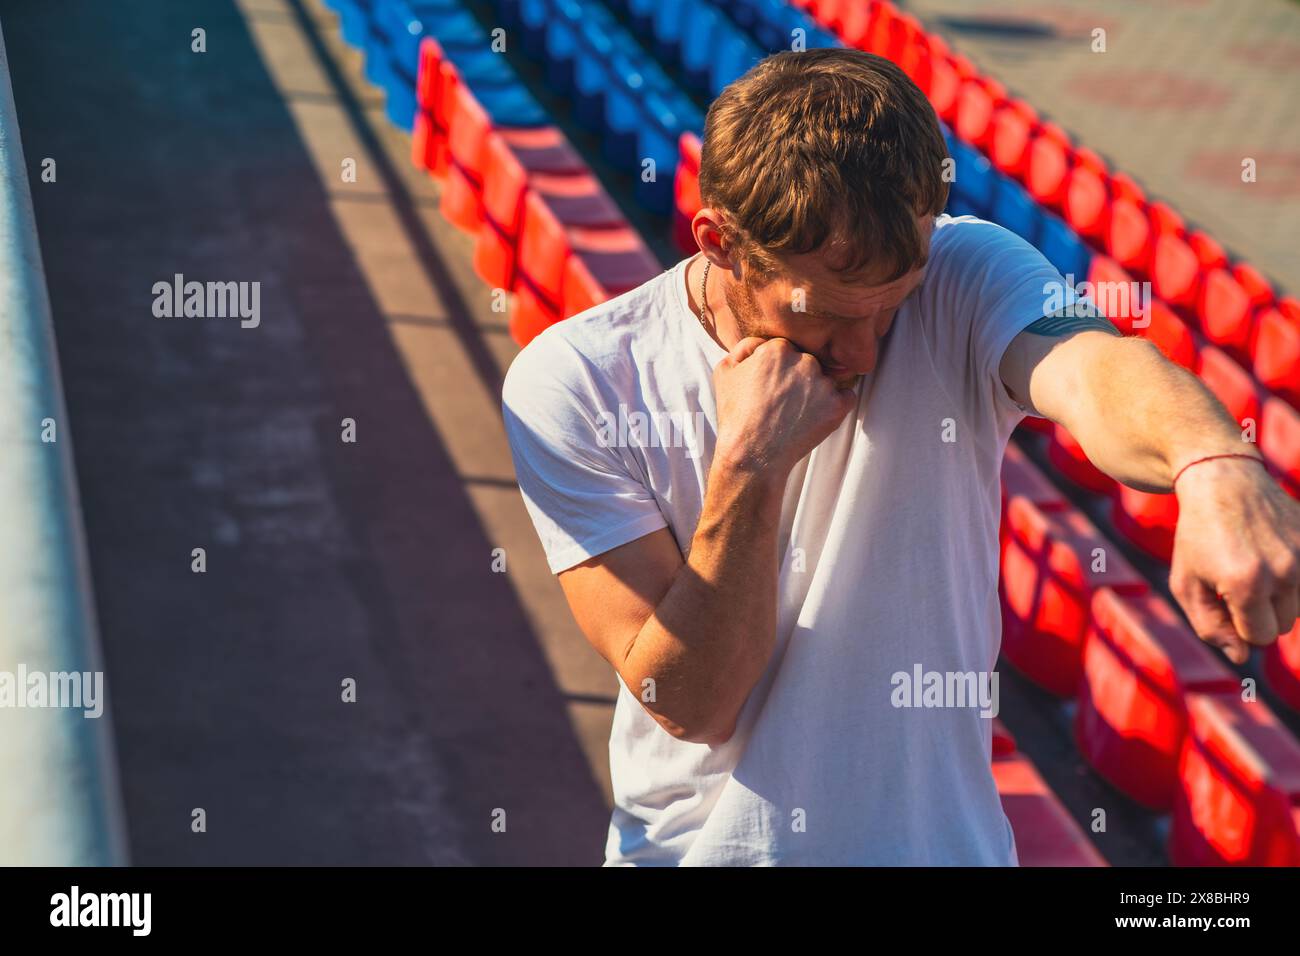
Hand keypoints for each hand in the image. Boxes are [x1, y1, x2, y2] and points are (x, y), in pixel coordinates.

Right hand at [712, 336, 856, 478]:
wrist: (751, 455)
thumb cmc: (735, 416)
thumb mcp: (725, 372)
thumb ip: (744, 347)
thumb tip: (762, 340)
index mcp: (777, 348)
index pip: (788, 349)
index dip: (779, 369)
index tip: (772, 386)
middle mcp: (804, 361)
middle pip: (809, 362)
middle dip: (799, 378)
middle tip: (784, 402)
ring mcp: (823, 384)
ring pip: (827, 379)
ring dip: (817, 391)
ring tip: (796, 413)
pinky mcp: (837, 405)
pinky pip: (846, 397)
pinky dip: (835, 405)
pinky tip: (814, 418)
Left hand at [1170, 456, 1299, 662]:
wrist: (1224, 482)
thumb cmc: (1199, 536)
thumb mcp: (1187, 582)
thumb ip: (1209, 626)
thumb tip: (1240, 657)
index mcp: (1246, 583)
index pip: (1259, 637)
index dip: (1239, 625)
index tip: (1224, 602)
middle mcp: (1284, 570)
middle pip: (1283, 625)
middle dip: (1258, 613)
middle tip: (1235, 581)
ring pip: (1299, 607)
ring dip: (1277, 598)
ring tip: (1253, 567)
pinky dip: (1292, 578)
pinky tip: (1270, 555)